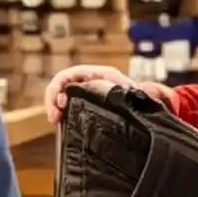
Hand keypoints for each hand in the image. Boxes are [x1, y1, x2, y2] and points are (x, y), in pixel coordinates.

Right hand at [43, 65, 172, 122]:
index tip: (59, 104)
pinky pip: (67, 106)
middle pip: (60, 85)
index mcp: (97, 74)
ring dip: (54, 107)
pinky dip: (61, 114)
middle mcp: (87, 80)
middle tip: (54, 117)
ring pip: (61, 96)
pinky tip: (61, 123)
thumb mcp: (132, 91)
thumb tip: (126, 91)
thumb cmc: (139, 96)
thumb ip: (128, 90)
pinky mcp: (83, 104)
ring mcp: (84, 92)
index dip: (58, 87)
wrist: (145, 106)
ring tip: (55, 120)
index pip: (68, 74)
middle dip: (52, 99)